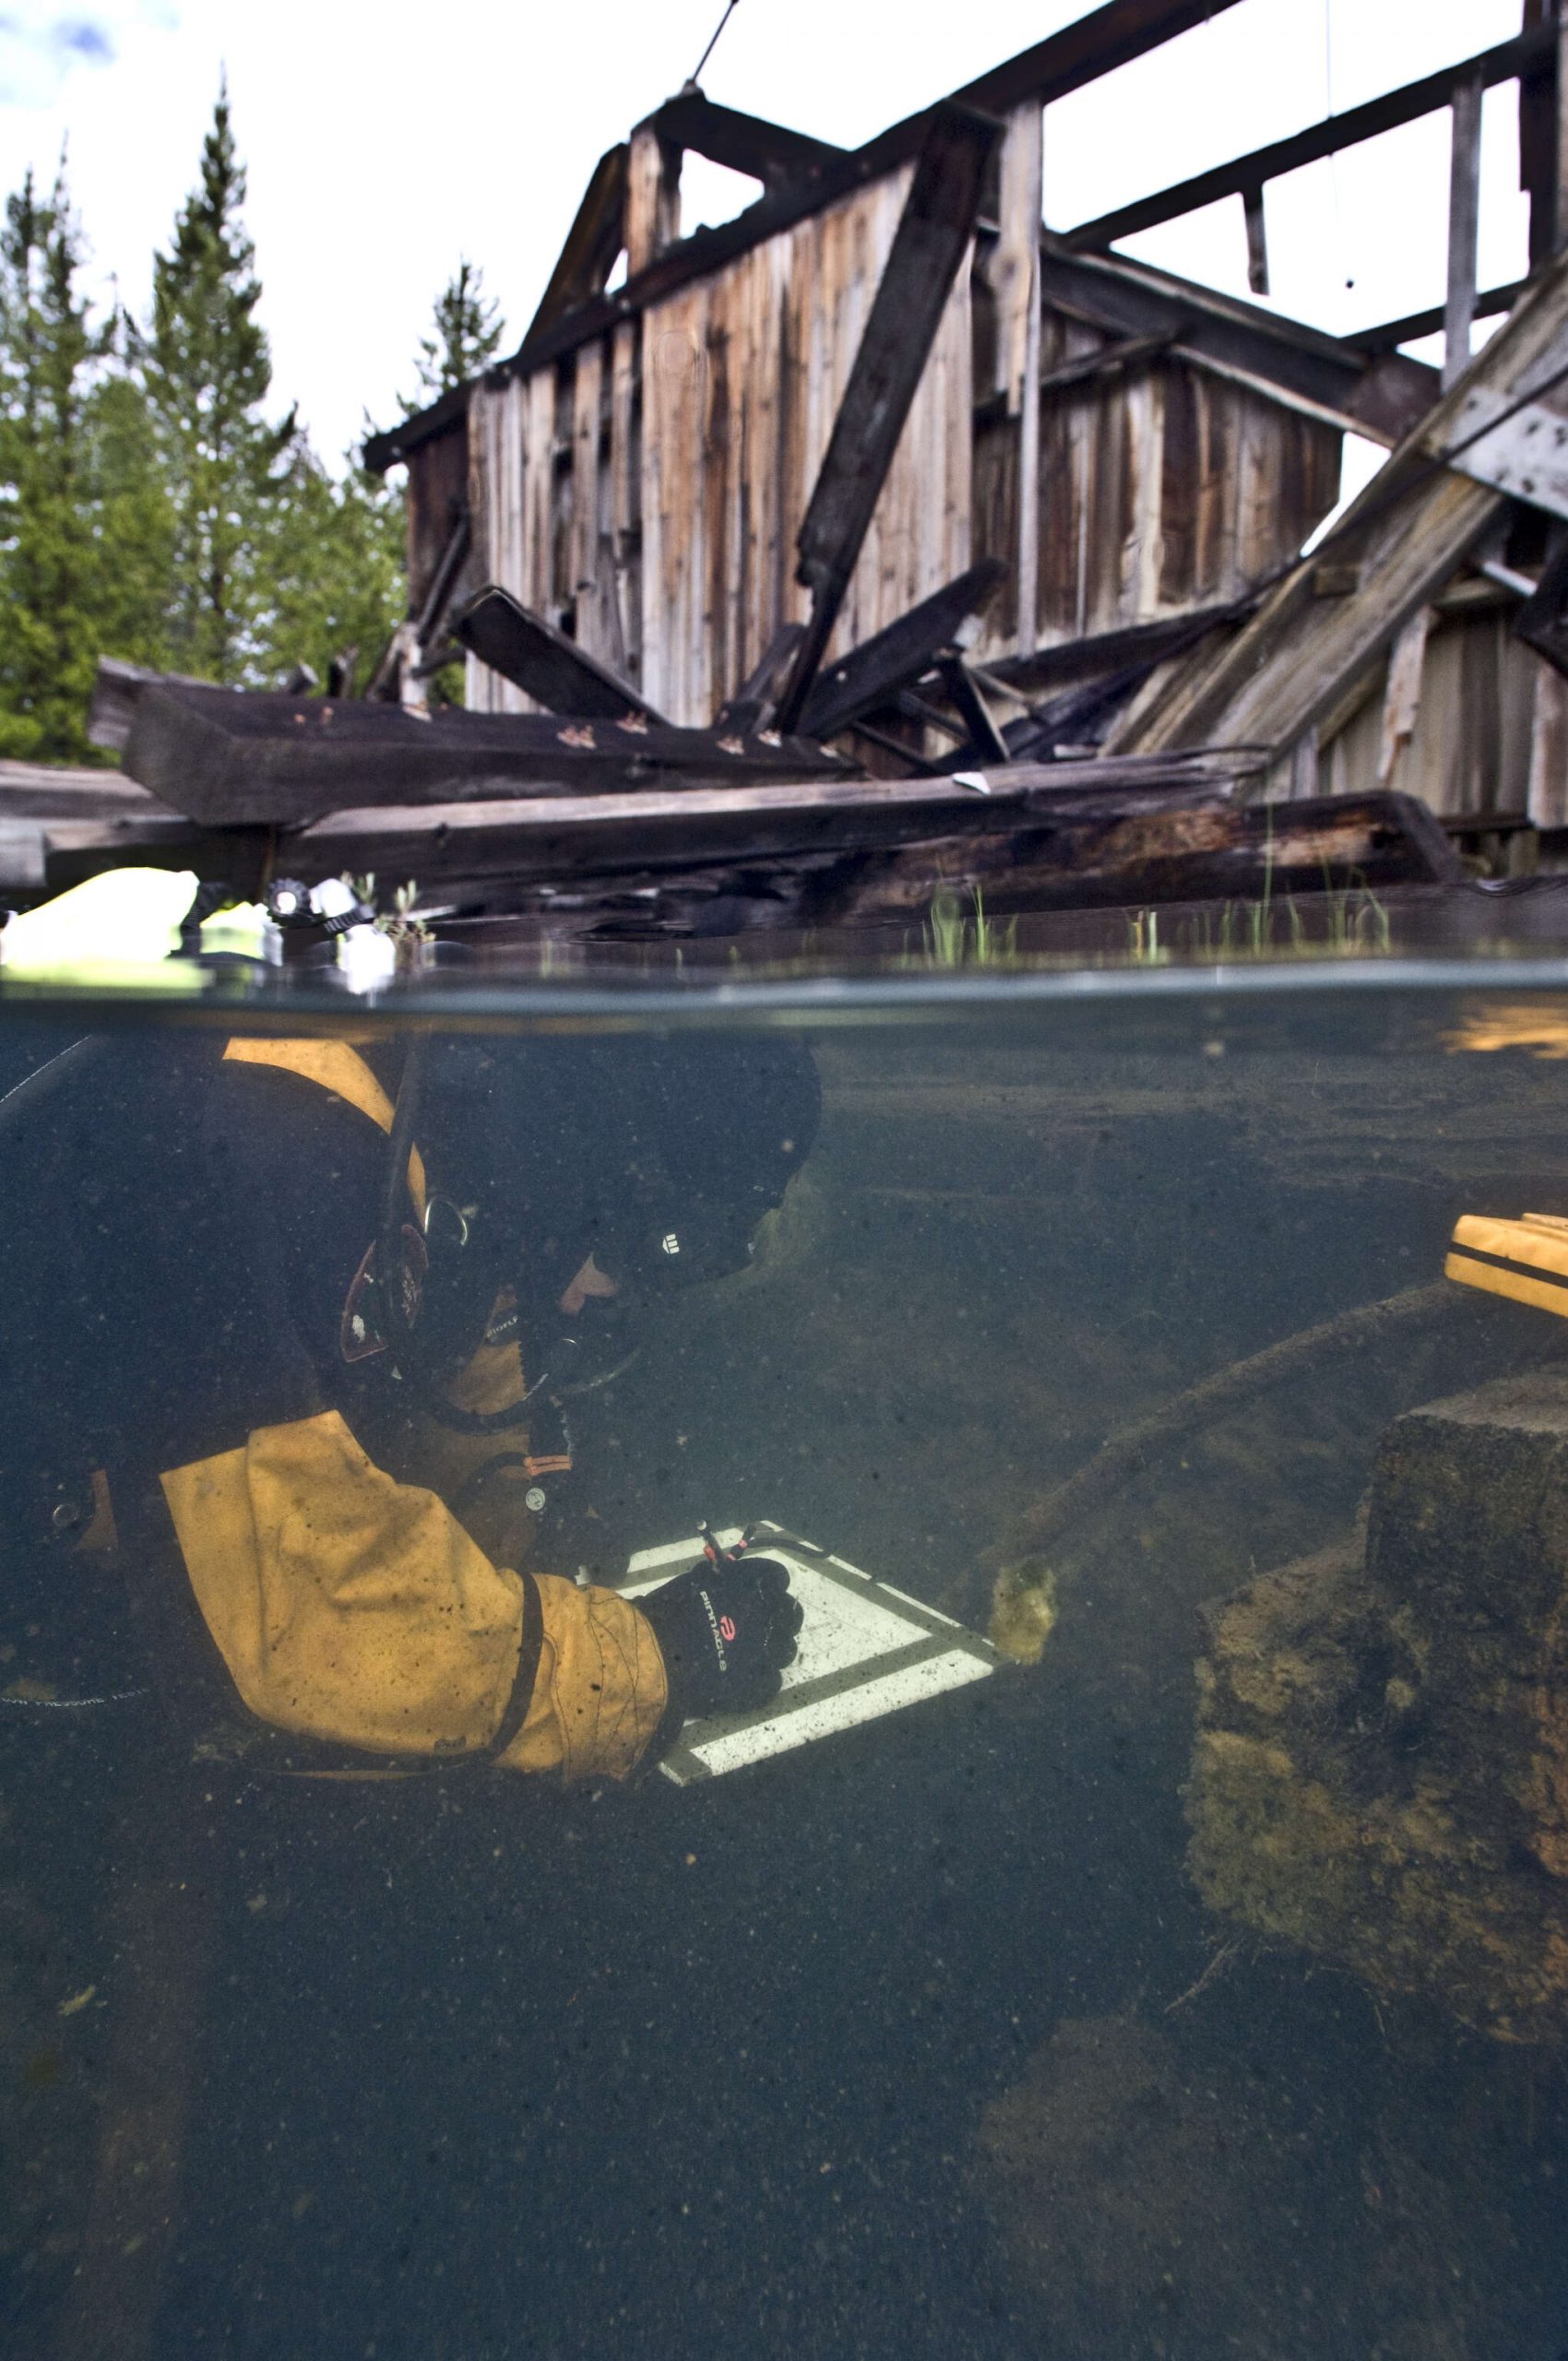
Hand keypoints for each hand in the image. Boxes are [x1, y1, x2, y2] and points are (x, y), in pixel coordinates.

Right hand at [639, 1549, 802, 1721]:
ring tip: (749, 1655)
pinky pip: (773, 1682)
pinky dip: (762, 1681)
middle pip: (790, 1614)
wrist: (658, 1655)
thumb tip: (724, 1577)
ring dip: (771, 1650)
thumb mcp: (694, 1582)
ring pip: (785, 1649)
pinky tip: (745, 1680)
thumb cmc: (669, 1613)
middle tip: (756, 1625)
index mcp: (752, 1586)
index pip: (777, 1578)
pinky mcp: (758, 1685)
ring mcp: (766, 1652)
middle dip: (777, 1618)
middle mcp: (767, 1616)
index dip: (768, 1586)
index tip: (757, 1593)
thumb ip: (719, 1579)